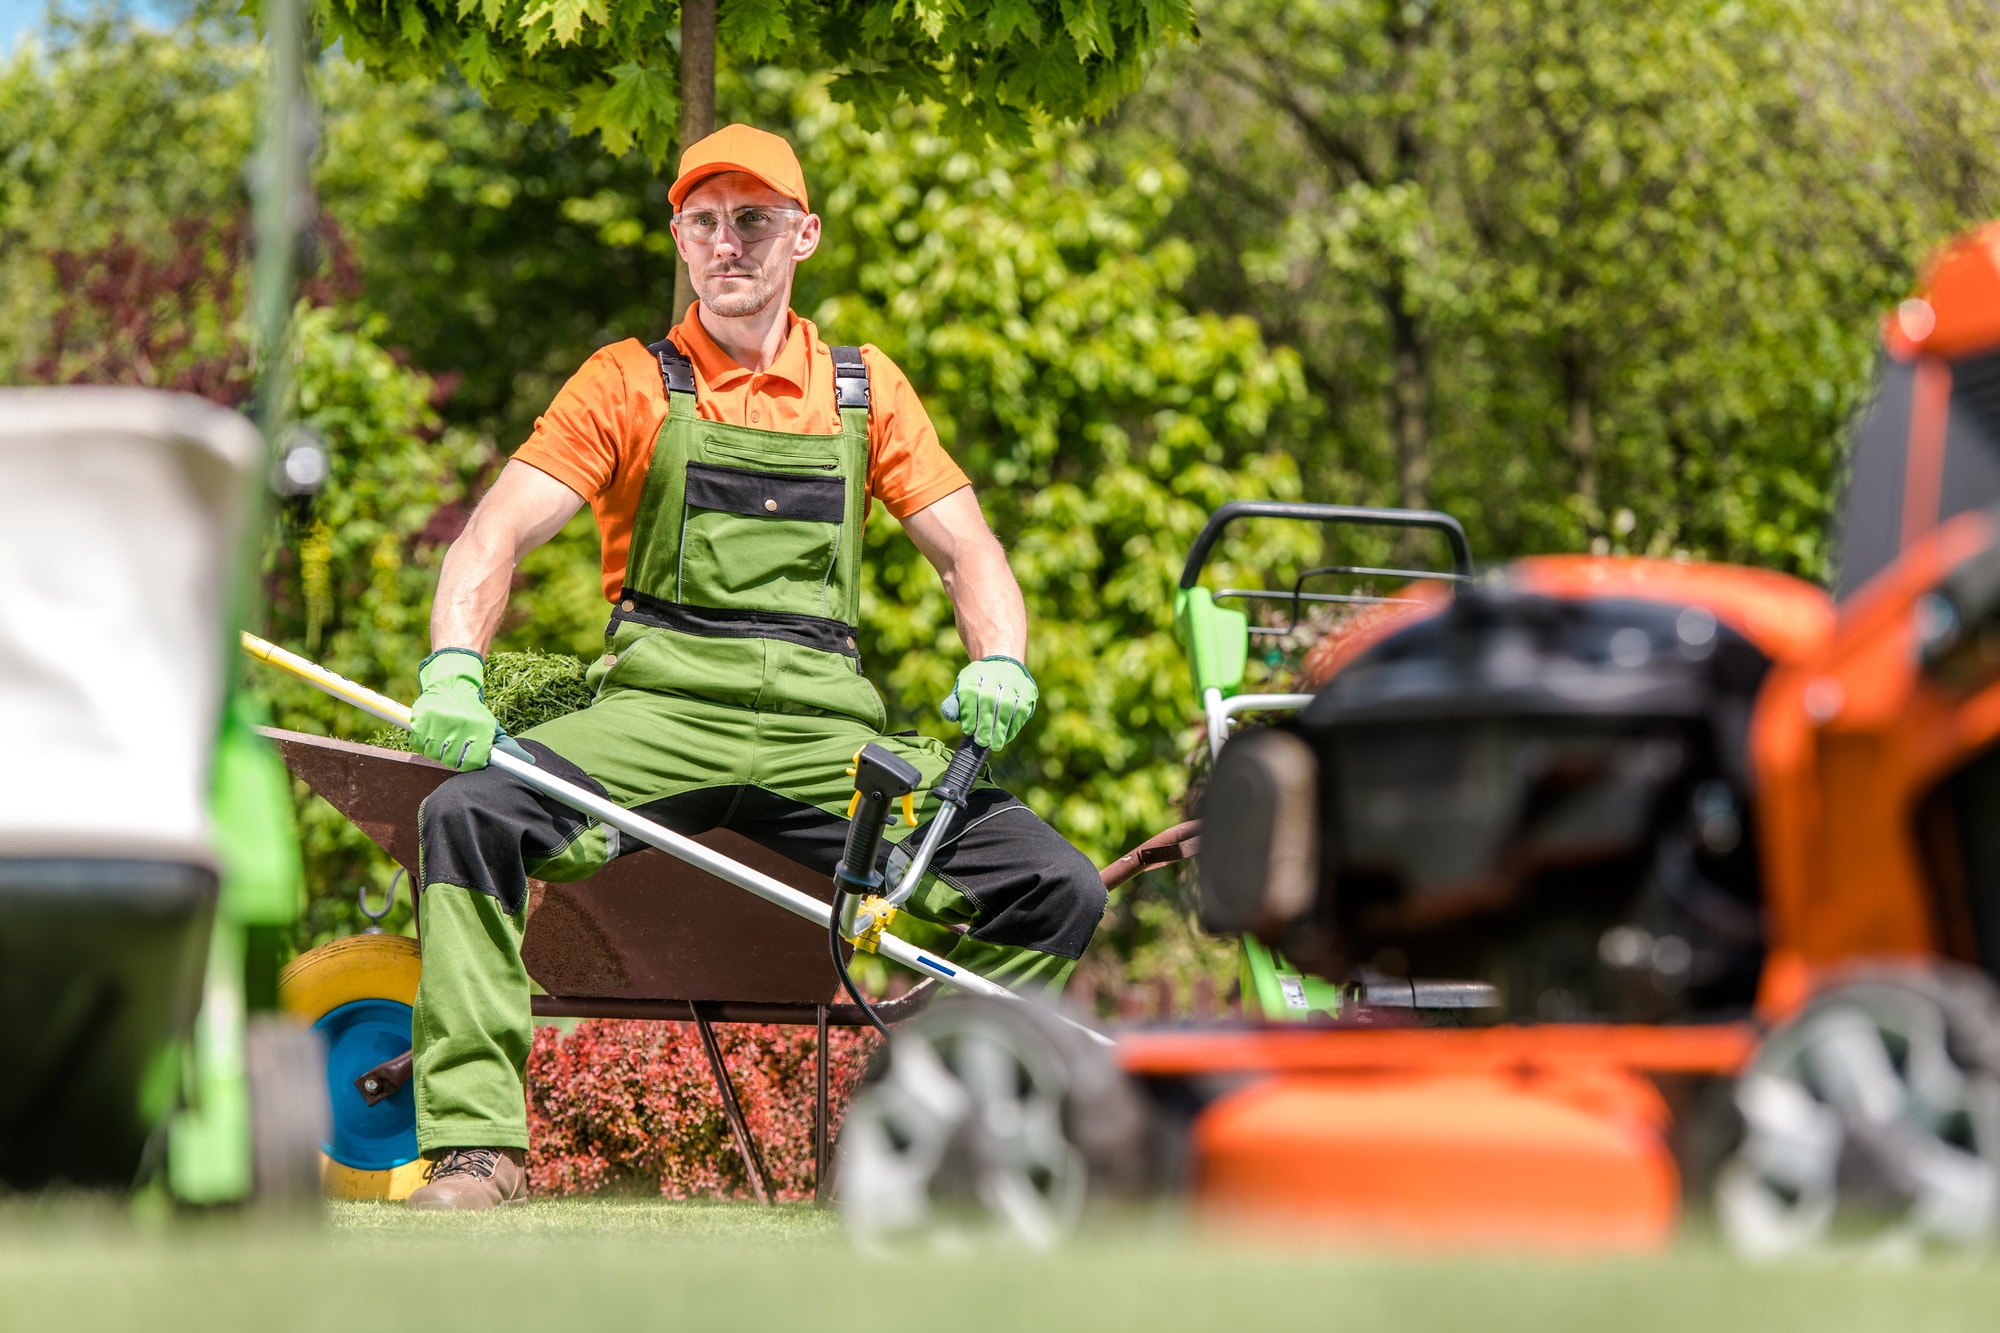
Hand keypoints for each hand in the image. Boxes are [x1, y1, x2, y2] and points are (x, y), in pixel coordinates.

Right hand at [412, 649, 496, 770]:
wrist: (451, 685)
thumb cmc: (472, 711)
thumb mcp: (490, 724)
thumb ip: (505, 744)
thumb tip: (528, 761)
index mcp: (480, 727)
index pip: (474, 762)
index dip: (470, 764)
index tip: (469, 759)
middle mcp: (461, 724)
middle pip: (452, 761)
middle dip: (452, 758)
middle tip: (454, 747)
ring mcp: (439, 721)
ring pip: (434, 754)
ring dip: (436, 752)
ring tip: (443, 739)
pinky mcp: (421, 718)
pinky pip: (418, 744)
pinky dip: (422, 743)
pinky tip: (430, 734)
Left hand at [939, 656, 1036, 751]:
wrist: (1004, 666)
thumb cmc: (979, 686)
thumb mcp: (963, 689)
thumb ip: (954, 704)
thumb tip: (951, 716)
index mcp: (974, 672)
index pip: (969, 692)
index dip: (969, 713)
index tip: (968, 731)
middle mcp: (994, 673)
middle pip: (989, 700)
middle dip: (985, 724)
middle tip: (982, 742)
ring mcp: (1013, 681)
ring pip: (1006, 706)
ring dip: (1000, 728)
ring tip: (995, 744)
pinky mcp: (1027, 690)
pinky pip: (1020, 710)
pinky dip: (1013, 726)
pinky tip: (1006, 737)